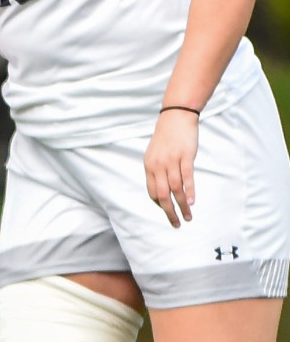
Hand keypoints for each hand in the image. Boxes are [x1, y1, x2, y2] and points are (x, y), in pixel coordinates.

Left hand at [145, 109, 199, 226]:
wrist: (176, 117)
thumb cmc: (167, 137)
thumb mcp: (156, 154)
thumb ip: (158, 170)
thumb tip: (163, 186)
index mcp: (149, 167)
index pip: (152, 192)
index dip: (160, 204)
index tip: (168, 211)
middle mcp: (158, 166)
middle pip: (162, 195)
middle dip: (169, 212)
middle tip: (176, 224)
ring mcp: (171, 161)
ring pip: (175, 189)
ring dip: (182, 206)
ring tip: (188, 217)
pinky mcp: (185, 157)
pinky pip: (186, 178)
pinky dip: (189, 191)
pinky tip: (191, 202)